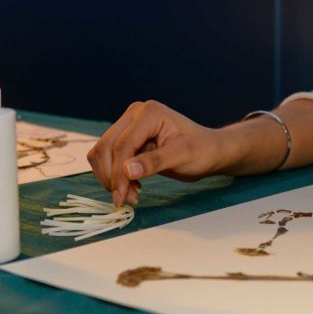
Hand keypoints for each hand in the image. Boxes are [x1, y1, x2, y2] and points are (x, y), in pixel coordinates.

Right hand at [87, 100, 229, 206]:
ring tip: (131, 196)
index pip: (123, 145)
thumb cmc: (202, 150)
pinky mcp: (127, 139)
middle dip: (112, 177)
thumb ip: (155, 162)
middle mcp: (135, 115)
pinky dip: (114, 175)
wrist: (209, 151)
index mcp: (149, 113)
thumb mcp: (183, 156)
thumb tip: (126, 170)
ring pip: (102, 153)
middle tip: (126, 200)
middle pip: (106, 148)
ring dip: (110, 178)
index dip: (118, 173)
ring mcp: (129, 126)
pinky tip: (132, 187)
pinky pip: (108, 158)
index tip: (121, 197)